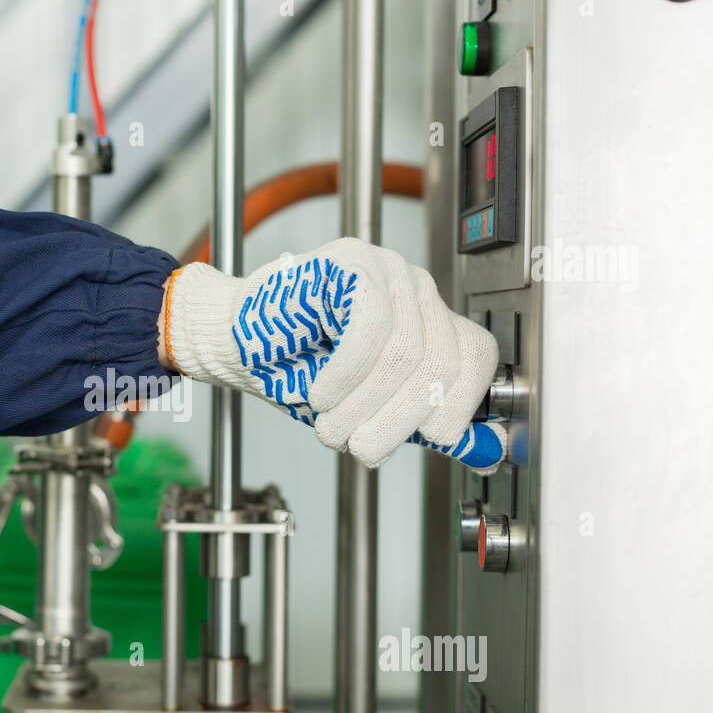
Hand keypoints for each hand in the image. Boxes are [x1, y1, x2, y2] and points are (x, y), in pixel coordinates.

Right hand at [159, 238, 505, 472]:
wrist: (235, 341)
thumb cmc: (295, 368)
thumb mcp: (365, 406)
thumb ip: (412, 418)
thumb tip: (468, 446)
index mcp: (428, 319)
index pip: (476, 355)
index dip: (461, 403)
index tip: (436, 437)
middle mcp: (415, 289)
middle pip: (441, 360)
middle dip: (399, 420)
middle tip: (362, 448)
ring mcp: (386, 271)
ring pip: (405, 352)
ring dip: (364, 404)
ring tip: (330, 425)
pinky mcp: (353, 264)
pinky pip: (370, 330)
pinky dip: (344, 374)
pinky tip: (320, 392)